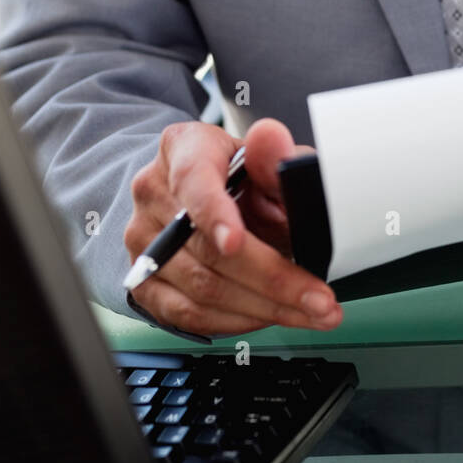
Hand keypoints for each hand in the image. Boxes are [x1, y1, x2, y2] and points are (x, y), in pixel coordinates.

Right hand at [125, 118, 341, 334]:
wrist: (209, 195)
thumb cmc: (242, 178)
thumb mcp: (268, 161)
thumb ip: (276, 157)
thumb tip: (272, 140)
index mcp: (182, 148)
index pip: (193, 179)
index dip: (214, 213)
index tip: (236, 242)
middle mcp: (153, 193)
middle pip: (207, 248)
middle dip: (272, 280)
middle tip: (319, 299)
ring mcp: (144, 241)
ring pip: (202, 288)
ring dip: (264, 308)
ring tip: (311, 312)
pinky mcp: (144, 281)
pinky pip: (189, 314)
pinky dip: (237, 322)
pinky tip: (271, 316)